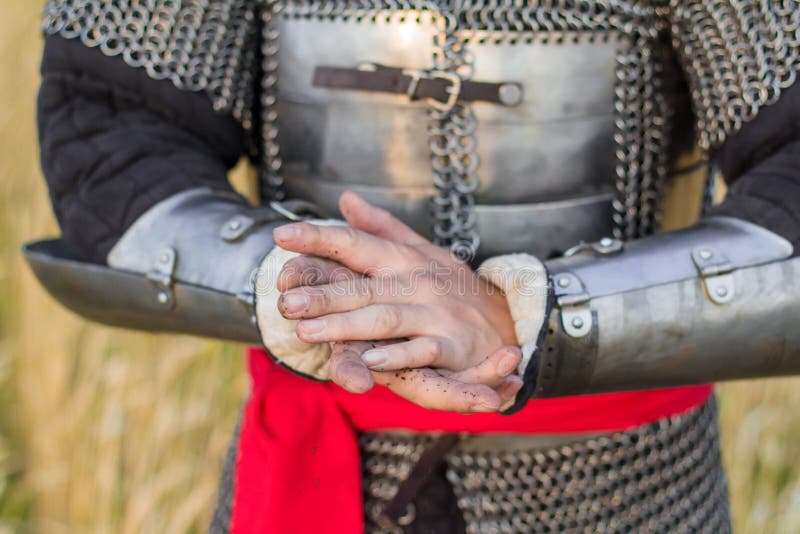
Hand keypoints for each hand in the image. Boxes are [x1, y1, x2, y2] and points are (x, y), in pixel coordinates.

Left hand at [275, 250, 522, 412]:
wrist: (508, 320)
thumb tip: (345, 199)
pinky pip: (421, 350)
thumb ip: (381, 228)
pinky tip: (369, 360)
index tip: (282, 236)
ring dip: (345, 326)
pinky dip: (397, 355)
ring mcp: (435, 313)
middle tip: (284, 302)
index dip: (319, 238)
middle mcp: (417, 282)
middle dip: (322, 294)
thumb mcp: (422, 249)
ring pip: (384, 318)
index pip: (356, 242)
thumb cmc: (454, 286)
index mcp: (404, 258)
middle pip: (362, 286)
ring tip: (306, 331)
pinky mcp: (451, 345)